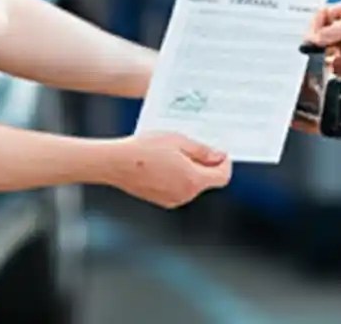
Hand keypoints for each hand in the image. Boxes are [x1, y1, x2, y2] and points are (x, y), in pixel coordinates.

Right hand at [106, 132, 232, 208]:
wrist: (116, 163)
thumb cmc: (144, 150)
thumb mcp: (178, 141)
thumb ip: (202, 151)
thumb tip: (218, 156)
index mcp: (193, 180)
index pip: (222, 177)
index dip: (224, 163)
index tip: (221, 153)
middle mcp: (185, 195)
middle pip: (207, 181)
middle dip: (206, 165)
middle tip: (195, 147)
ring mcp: (172, 200)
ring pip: (192, 185)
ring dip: (191, 170)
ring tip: (175, 153)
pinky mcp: (161, 200)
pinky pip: (178, 188)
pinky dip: (178, 177)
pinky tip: (165, 163)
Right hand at [304, 0, 340, 79]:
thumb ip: (330, 32)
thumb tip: (313, 38)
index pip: (321, 17)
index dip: (313, 26)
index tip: (311, 37)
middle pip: (321, 38)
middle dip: (318, 44)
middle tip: (319, 48)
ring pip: (327, 55)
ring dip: (327, 57)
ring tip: (334, 56)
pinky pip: (337, 69)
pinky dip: (335, 69)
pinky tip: (339, 65)